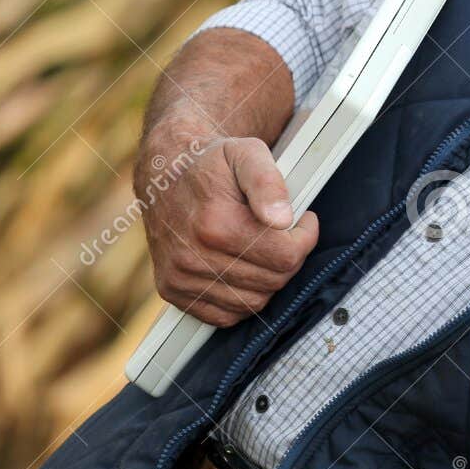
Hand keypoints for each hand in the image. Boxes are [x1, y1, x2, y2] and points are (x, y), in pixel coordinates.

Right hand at [140, 135, 319, 325]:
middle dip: (289, 258)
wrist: (164, 174)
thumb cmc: (210, 164)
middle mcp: (192, 256)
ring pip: (252, 302)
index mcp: (214, 223)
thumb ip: (268, 182)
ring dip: (268, 280)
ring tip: (265, 250)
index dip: (305, 239)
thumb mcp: (245, 154)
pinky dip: (243, 299)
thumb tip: (283, 219)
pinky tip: (245, 270)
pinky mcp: (172, 290)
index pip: (285, 256)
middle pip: (272, 281)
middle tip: (287, 235)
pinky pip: (225, 315)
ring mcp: (179, 277)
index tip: (304, 222)